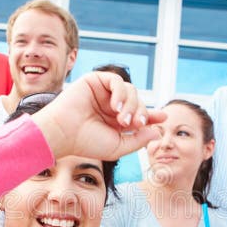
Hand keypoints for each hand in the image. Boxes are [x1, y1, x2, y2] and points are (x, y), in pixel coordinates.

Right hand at [31, 72, 164, 160]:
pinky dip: (120, 92)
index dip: (152, 115)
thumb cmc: (86, 142)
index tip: (163, 117)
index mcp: (115, 121)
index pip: (139, 114)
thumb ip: (138, 140)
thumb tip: (157, 131)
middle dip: (142, 112)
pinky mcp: (95, 81)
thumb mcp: (118, 146)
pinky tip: (115, 106)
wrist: (63, 133)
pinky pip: (116, 80)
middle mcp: (110, 106)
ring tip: (123, 119)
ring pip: (130, 90)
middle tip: (136, 124)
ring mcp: (103, 93)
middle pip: (138, 102)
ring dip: (132, 104)